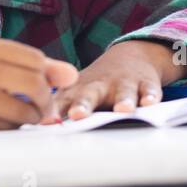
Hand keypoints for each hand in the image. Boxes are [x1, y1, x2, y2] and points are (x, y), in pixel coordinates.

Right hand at [0, 38, 78, 131]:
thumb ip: (29, 67)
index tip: (42, 87)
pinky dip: (11, 128)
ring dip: (30, 118)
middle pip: (36, 83)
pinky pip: (9, 126)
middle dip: (45, 101)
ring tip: (17, 117)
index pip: (35, 59)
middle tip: (39, 109)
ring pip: (27, 109)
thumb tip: (71, 74)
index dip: (45, 76)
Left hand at [41, 39, 186, 122]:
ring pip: (123, 93)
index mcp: (77, 91)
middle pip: (89, 96)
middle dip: (83, 106)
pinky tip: (150, 103)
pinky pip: (149, 90)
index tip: (45, 124)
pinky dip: (151, 96)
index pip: (63, 103)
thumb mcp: (73, 93)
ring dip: (122, 100)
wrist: (129, 57)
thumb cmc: (95, 85)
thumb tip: (35, 129)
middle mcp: (98, 87)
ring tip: (123, 110)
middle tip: (77, 115)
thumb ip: (57, 110)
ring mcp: (122, 84)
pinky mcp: (145, 83)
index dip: (53, 113)